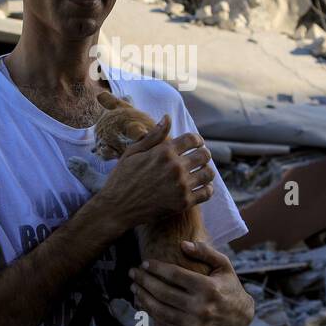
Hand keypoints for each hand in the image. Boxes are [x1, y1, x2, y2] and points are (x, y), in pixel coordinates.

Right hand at [97, 115, 216, 228]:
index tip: (196, 144)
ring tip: (200, 172)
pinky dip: (207, 188)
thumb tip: (167, 117)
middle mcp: (175, 167)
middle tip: (198, 158)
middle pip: (204, 155)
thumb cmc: (122, 178)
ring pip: (208, 173)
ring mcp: (180, 186)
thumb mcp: (133, 152)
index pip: (193, 139)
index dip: (197, 140)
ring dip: (206, 171)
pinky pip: (207, 193)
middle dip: (203, 154)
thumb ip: (153, 136)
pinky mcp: (183, 203)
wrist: (117, 208)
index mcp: (163, 152)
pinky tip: (200, 187)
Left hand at [128, 240, 254, 325]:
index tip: (144, 263)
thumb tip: (182, 244)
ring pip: (160, 310)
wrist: (240, 318)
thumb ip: (205, 252)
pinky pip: (165, 324)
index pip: (175, 275)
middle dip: (144, 281)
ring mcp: (195, 324)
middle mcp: (200, 308)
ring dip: (143, 297)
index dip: (157, 268)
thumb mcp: (224, 265)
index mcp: (208, 288)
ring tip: (134, 287)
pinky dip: (151, 313)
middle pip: (163, 293)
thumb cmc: (229, 287)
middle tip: (133, 273)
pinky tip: (143, 302)